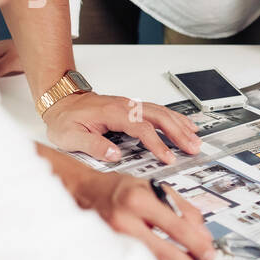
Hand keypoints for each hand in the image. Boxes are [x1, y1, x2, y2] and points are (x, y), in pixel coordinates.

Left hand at [44, 92, 201, 164]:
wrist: (63, 102)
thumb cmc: (66, 119)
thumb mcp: (71, 136)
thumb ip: (94, 145)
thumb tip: (115, 155)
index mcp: (113, 114)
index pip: (142, 129)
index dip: (157, 144)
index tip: (168, 158)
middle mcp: (126, 107)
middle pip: (160, 117)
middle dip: (179, 133)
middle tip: (193, 148)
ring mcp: (132, 106)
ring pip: (163, 112)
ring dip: (181, 125)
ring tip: (196, 139)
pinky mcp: (134, 108)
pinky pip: (160, 110)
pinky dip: (176, 118)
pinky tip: (186, 125)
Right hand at [73, 172, 216, 259]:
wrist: (86, 193)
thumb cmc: (121, 189)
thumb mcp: (155, 188)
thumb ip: (183, 209)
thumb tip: (203, 234)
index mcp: (138, 200)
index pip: (176, 228)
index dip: (197, 243)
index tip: (209, 252)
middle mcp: (124, 222)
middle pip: (166, 253)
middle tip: (199, 258)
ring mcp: (114, 239)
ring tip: (182, 255)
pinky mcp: (110, 251)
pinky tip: (163, 257)